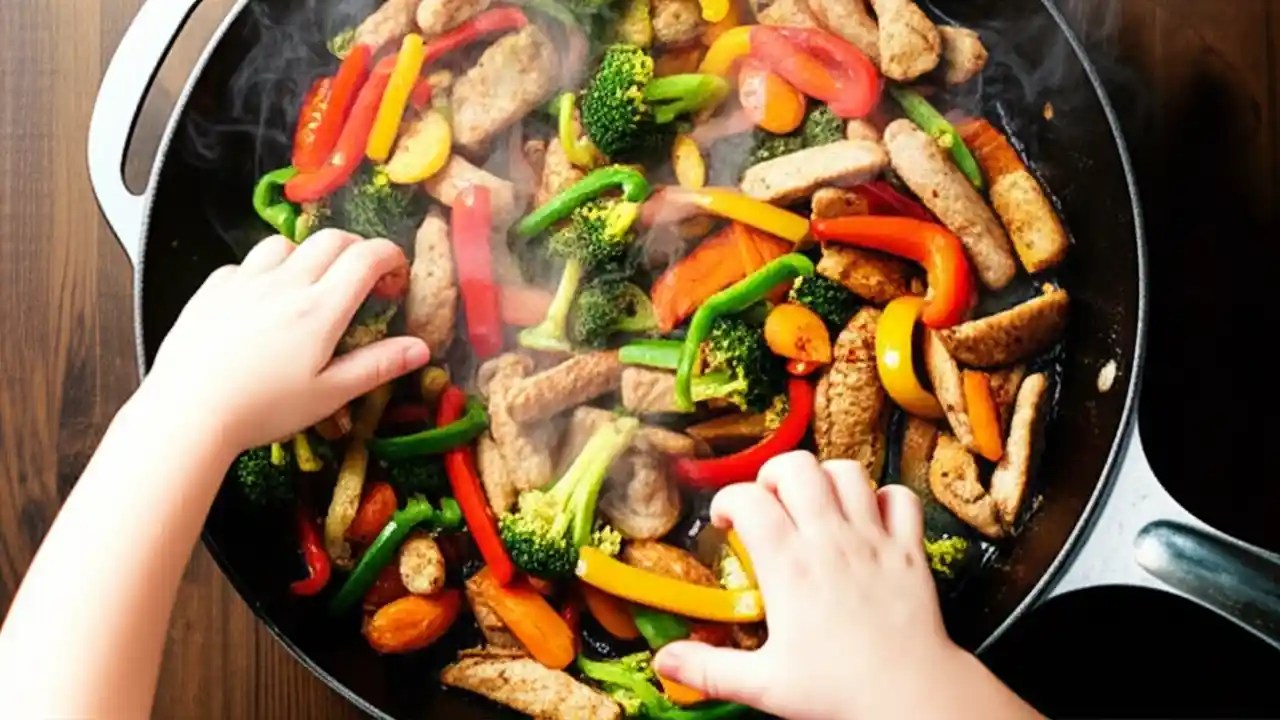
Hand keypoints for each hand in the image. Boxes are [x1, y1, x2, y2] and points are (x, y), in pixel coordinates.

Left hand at [136, 231, 429, 453]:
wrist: (187, 411)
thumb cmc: (263, 409)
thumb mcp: (329, 394)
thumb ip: (376, 366)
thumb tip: (421, 348)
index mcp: (320, 309)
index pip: (366, 257)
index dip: (390, 256)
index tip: (396, 274)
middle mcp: (285, 283)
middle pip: (331, 239)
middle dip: (356, 248)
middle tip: (363, 277)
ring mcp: (245, 280)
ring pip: (286, 243)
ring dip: (308, 254)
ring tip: (310, 284)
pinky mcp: (213, 287)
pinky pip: (246, 264)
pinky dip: (264, 272)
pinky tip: (261, 301)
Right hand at [654, 452, 985, 719]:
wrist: (911, 698)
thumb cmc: (840, 691)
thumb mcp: (764, 684)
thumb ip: (709, 669)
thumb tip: (664, 660)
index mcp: (789, 566)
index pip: (748, 498)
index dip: (727, 500)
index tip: (725, 522)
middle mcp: (830, 541)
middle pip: (797, 466)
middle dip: (774, 474)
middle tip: (768, 502)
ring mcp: (873, 540)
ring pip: (848, 471)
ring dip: (825, 478)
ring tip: (813, 503)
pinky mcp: (909, 549)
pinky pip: (901, 497)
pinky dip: (883, 497)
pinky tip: (868, 516)